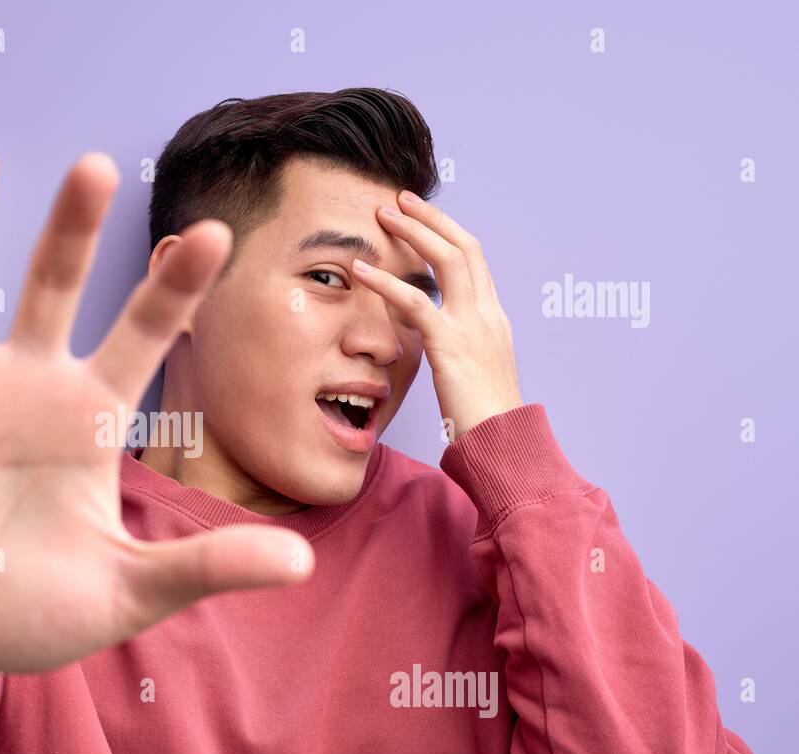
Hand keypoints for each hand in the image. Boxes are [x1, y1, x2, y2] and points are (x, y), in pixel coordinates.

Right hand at [0, 143, 312, 694]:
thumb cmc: (38, 613)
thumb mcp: (129, 590)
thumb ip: (206, 564)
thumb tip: (302, 559)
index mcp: (91, 418)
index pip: (142, 336)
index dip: (172, 288)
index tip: (212, 234)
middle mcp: (28, 386)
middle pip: (56, 289)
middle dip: (74, 231)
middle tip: (96, 167)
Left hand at [350, 192, 522, 439]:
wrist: (502, 444)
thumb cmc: (483, 419)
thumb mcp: (471, 371)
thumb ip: (452, 342)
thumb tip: (424, 327)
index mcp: (494, 319)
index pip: (474, 260)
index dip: (447, 232)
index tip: (421, 215)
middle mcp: (488, 315)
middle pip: (463, 247)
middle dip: (431, 218)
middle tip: (399, 199)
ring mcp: (474, 327)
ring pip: (447, 261)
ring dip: (413, 232)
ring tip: (381, 215)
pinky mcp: (452, 346)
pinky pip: (417, 303)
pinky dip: (386, 282)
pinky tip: (361, 271)